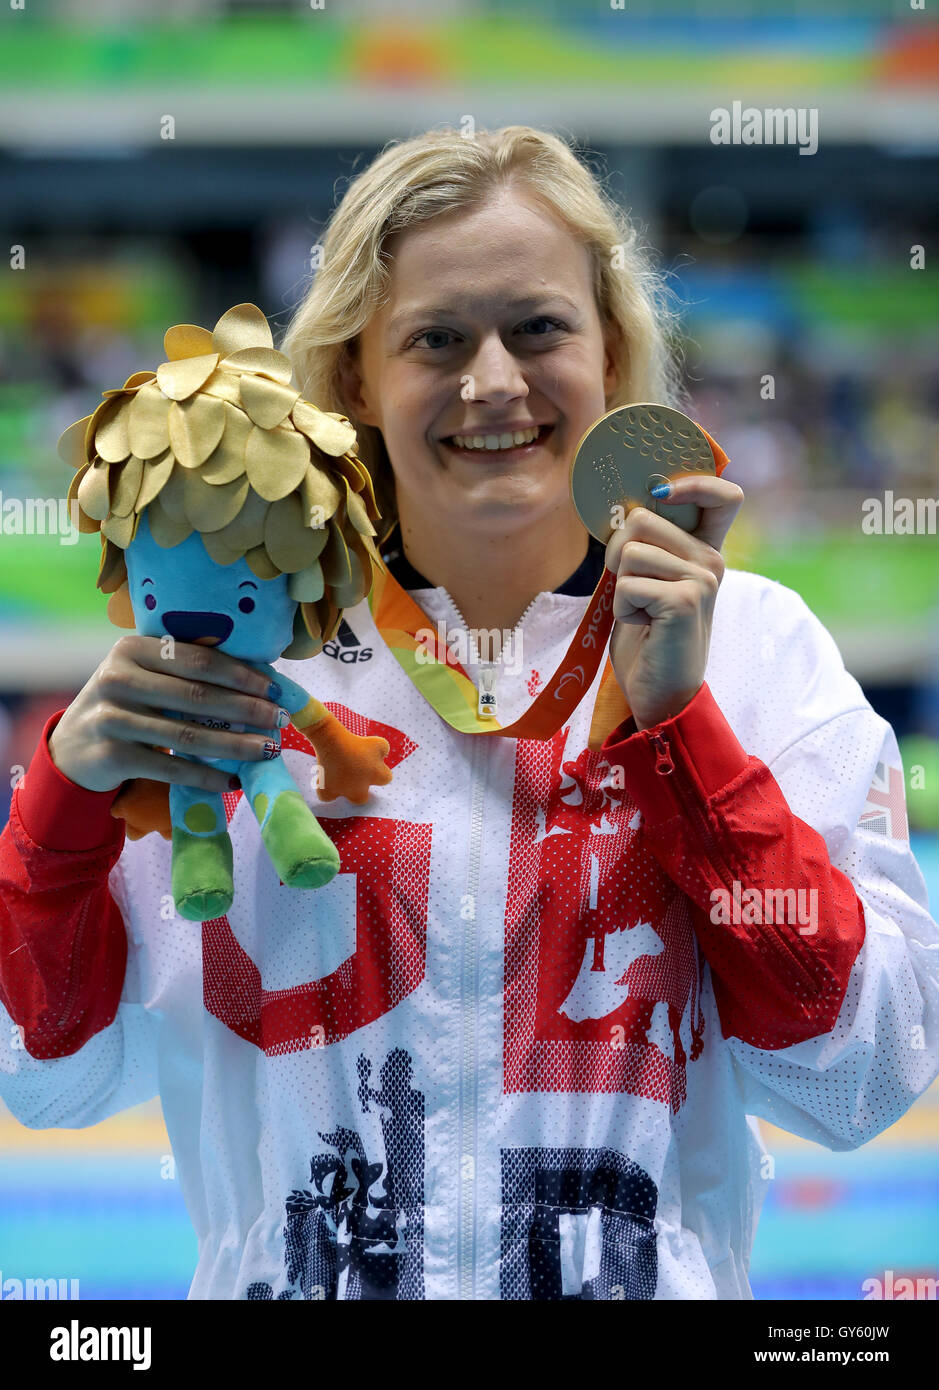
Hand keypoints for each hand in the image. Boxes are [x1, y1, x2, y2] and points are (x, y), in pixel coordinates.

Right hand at [48, 635, 286, 793]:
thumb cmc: (124, 706)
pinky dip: (206, 777)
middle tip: (280, 720)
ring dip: (235, 745)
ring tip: (267, 750)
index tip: (275, 688)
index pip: (199, 659)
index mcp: (132, 649)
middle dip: (247, 709)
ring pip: (188, 735)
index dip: (241, 674)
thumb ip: (183, 671)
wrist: (71, 749)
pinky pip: (171, 768)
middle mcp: (117, 678)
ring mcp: (112, 717)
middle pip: (197, 696)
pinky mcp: (112, 755)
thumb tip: (258, 681)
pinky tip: (233, 780)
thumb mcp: (142, 677)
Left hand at [605, 474, 743, 730]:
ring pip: (629, 551)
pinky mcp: (685, 601)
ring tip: (641, 613)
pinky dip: (622, 608)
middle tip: (632, 590)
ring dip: (619, 587)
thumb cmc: (648, 637)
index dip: (691, 482)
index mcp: (705, 551)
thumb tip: (625, 508)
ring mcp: (702, 579)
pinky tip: (644, 627)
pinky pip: (627, 584)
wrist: (660, 694)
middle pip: (641, 518)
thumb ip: (646, 545)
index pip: (724, 495)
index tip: (660, 494)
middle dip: (618, 553)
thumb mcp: (648, 581)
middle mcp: (712, 560)